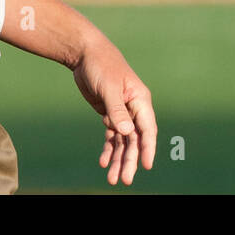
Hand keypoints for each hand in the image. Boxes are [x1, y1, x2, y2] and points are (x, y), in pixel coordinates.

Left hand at [71, 36, 156, 185]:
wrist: (86, 54)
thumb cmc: (102, 66)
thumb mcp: (109, 88)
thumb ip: (117, 110)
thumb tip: (127, 133)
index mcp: (140, 100)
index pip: (147, 129)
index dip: (148, 148)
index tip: (147, 165)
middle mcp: (134, 108)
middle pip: (135, 140)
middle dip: (130, 160)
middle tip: (124, 180)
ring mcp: (122, 112)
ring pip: (123, 141)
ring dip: (118, 159)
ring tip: (112, 179)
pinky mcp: (110, 113)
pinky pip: (112, 136)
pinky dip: (108, 149)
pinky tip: (103, 162)